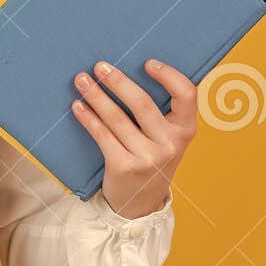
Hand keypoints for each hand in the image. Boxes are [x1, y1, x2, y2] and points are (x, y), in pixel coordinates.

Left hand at [70, 58, 196, 218]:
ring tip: (81, 80)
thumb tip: (128, 73)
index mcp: (185, 131)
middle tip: (99, 66)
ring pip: (117, 118)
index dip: (169, 76)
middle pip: (142, 103)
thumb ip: (161, 114)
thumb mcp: (167, 139)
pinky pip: (102, 135)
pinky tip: (78, 107)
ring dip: (96, 96)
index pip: (187, 95)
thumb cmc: (151, 158)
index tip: (148, 62)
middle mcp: (170, 144)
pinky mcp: (124, 167)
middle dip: (117, 81)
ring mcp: (148, 157)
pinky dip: (88, 118)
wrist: (140, 203)